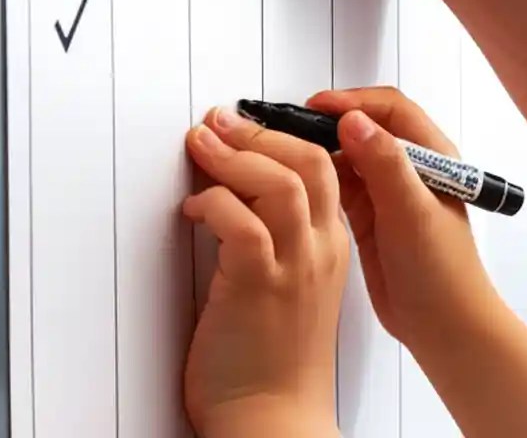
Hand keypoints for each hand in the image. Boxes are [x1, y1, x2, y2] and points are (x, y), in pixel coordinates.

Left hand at [182, 108, 349, 437]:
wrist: (273, 420)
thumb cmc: (273, 366)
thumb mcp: (292, 293)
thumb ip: (279, 248)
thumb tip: (238, 205)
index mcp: (332, 250)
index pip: (326, 170)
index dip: (287, 138)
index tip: (249, 127)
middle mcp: (320, 251)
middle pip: (310, 162)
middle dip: (260, 132)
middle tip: (220, 119)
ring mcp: (294, 267)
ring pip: (280, 182)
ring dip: (234, 155)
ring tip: (201, 142)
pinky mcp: (258, 285)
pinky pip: (239, 221)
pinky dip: (213, 203)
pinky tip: (194, 207)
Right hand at [306, 87, 507, 354]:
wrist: (443, 325)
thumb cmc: (441, 269)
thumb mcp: (412, 212)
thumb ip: (385, 164)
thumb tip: (352, 119)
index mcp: (431, 155)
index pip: (389, 109)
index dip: (352, 101)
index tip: (312, 108)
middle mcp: (408, 167)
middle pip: (363, 127)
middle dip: (325, 122)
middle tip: (283, 126)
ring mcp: (387, 192)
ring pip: (347, 155)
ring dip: (316, 149)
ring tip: (276, 149)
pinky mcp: (369, 216)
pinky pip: (338, 185)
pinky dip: (315, 178)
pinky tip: (288, 180)